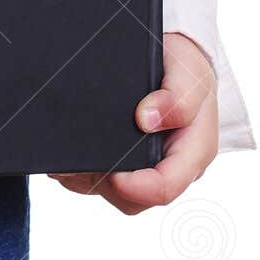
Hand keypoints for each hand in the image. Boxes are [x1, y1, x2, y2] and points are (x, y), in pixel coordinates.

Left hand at [48, 31, 217, 213]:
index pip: (164, 188)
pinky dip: (81, 169)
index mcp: (191, 154)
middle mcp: (169, 167)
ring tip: (68, 154)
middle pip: (134, 198)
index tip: (111, 172)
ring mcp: (147, 167)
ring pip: (113, 191)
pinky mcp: (127, 161)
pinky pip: (100, 178)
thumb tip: (147, 120)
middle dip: (103, 182)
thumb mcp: (191, 75)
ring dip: (87, 177)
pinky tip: (68, 151)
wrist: (177, 61)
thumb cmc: (188, 70)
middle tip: (76, 158)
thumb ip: (177, 99)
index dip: (135, 187)